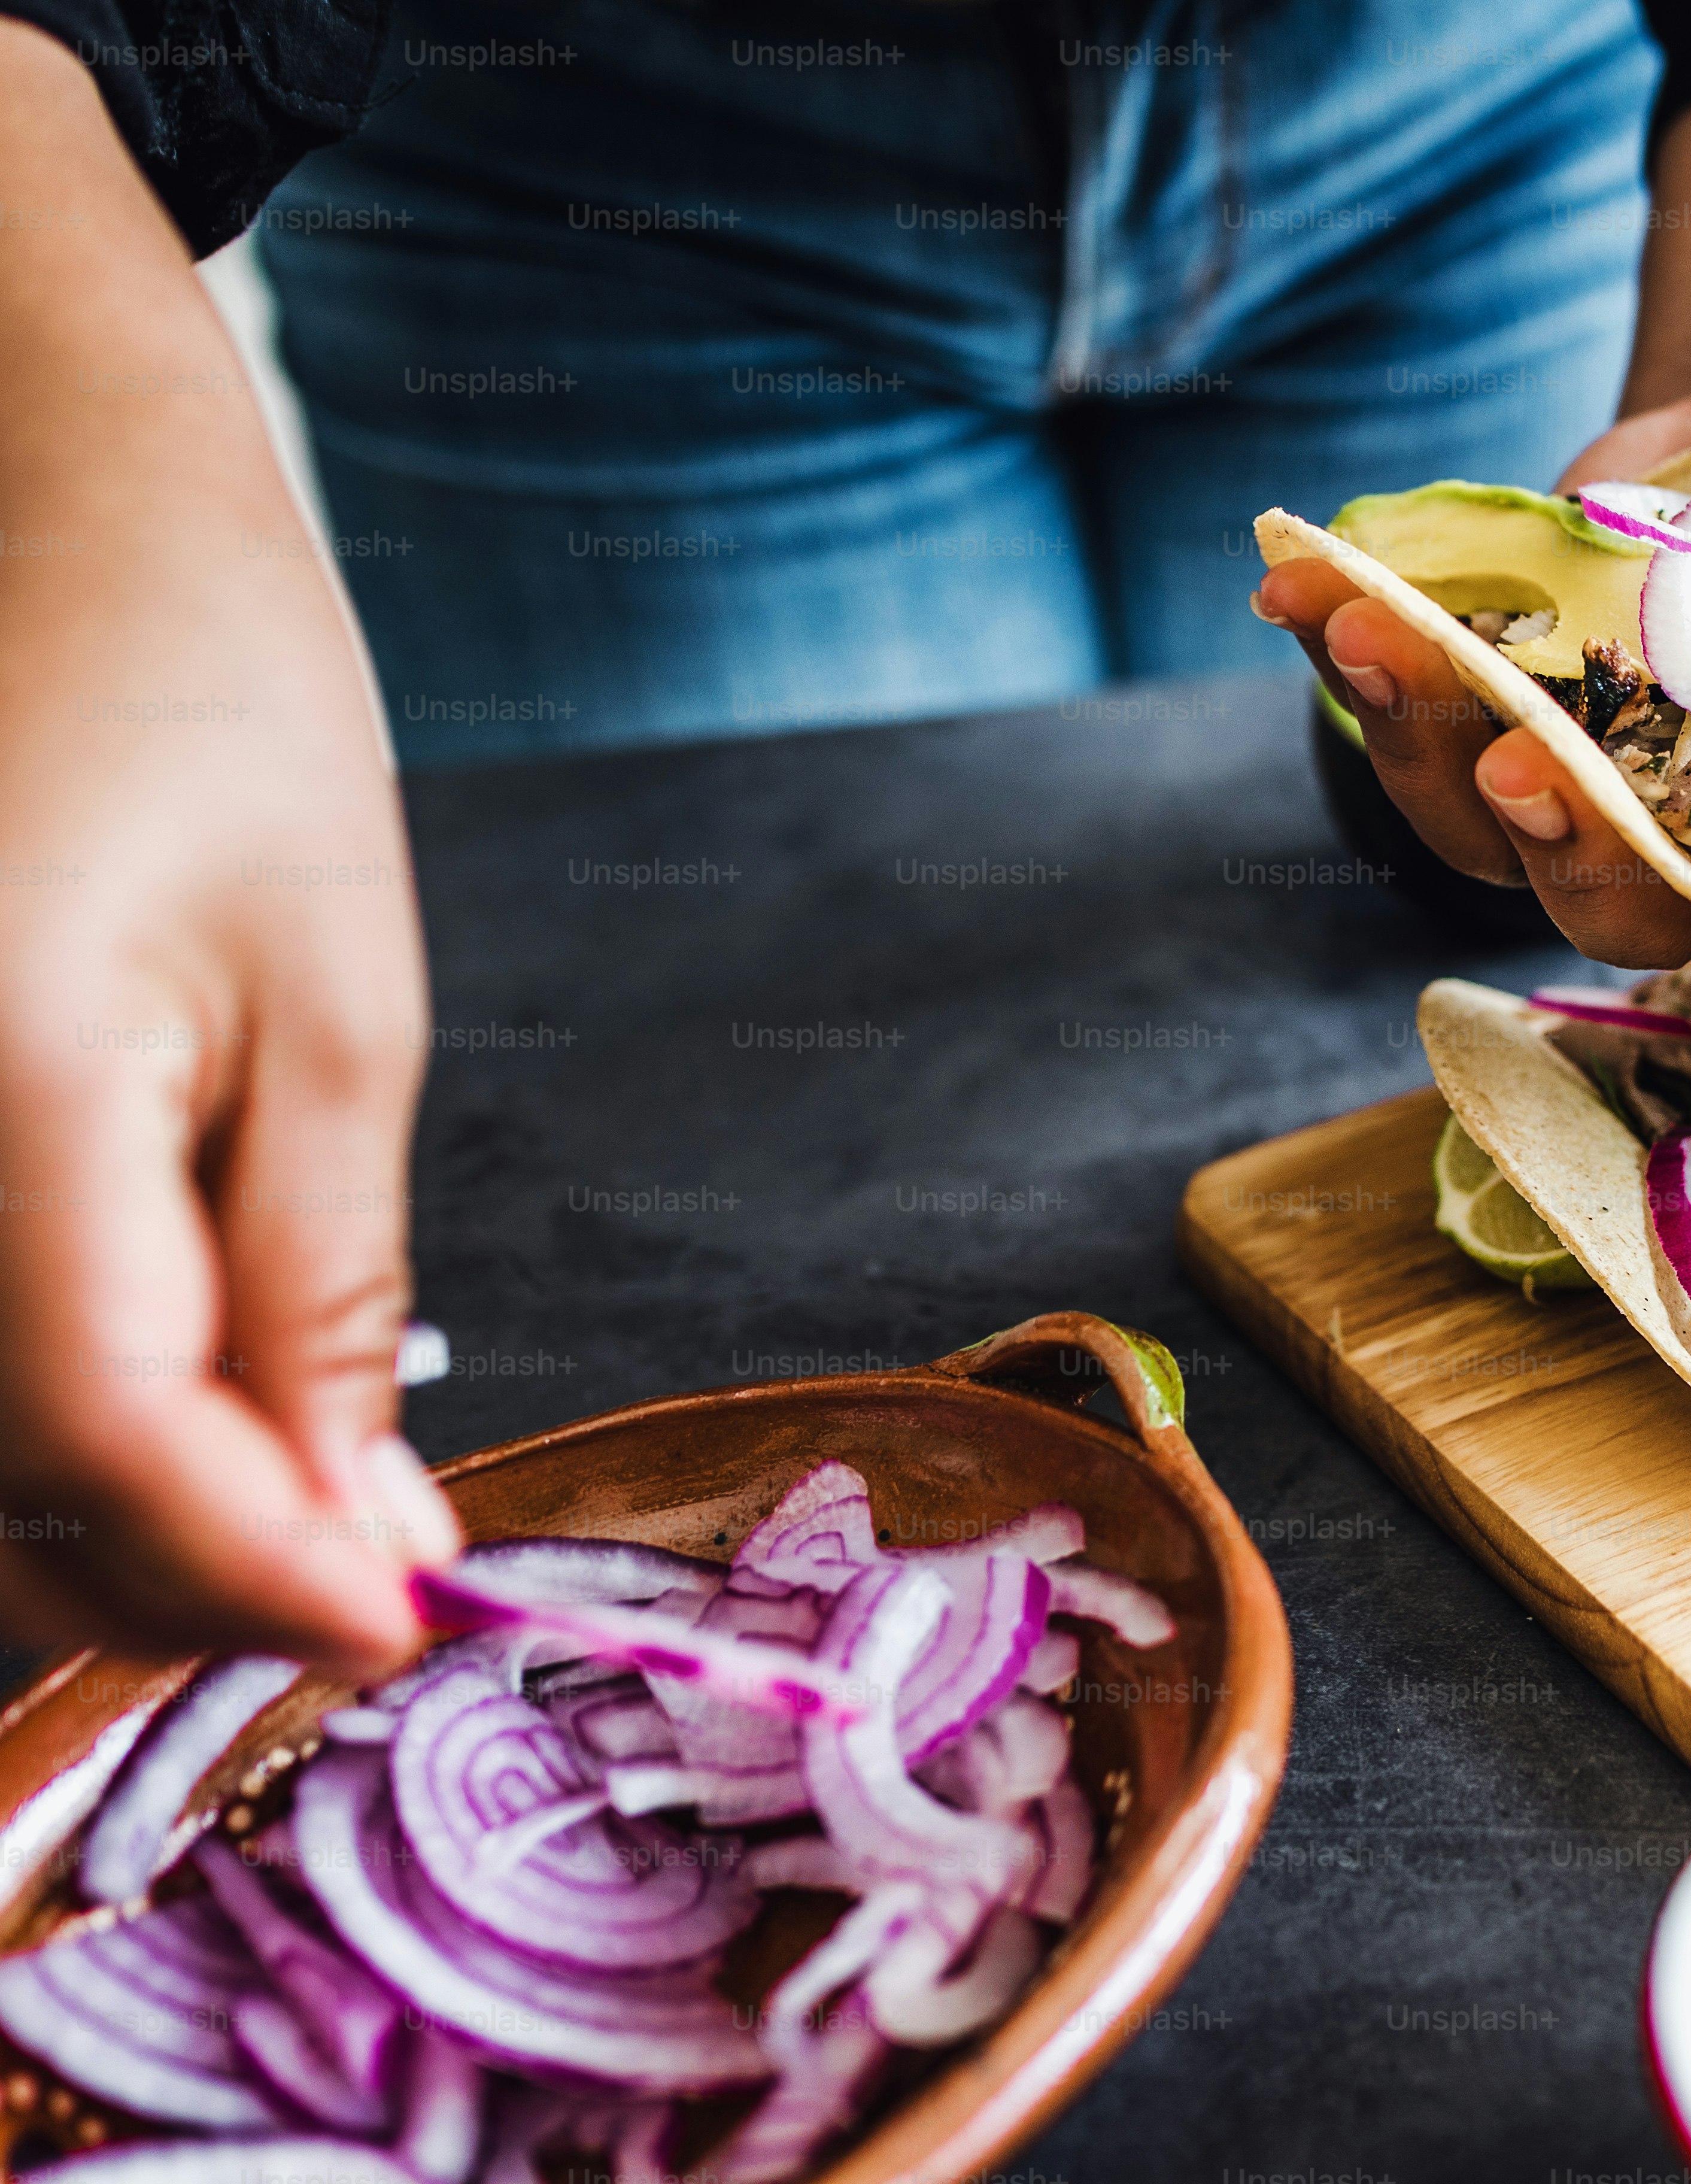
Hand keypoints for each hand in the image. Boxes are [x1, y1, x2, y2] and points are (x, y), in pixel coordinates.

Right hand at [0, 24, 458, 1677]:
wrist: (34, 493)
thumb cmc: (210, 692)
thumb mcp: (333, 1000)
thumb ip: (319, 1285)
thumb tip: (355, 1528)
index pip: (109, 1448)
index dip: (262, 1571)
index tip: (409, 1619)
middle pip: (3, 1487)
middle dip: (189, 1566)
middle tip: (371, 1566)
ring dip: (116, 1508)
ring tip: (299, 1487)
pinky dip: (49, 1412)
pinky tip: (186, 1386)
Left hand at [1268, 76, 1690, 1015]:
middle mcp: (1667, 861)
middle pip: (1603, 897)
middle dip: (1563, 836)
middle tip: (1524, 771)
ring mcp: (1557, 806)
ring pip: (1471, 822)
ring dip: (1414, 733)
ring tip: (1372, 630)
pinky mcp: (1471, 732)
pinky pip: (1398, 721)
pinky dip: (1345, 655)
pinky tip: (1303, 589)